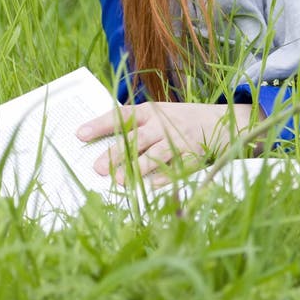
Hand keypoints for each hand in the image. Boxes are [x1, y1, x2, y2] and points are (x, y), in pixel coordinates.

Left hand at [76, 101, 253, 184]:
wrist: (220, 122)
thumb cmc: (181, 120)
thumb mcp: (159, 114)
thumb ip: (136, 126)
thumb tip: (105, 142)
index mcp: (150, 111)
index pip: (121, 116)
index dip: (100, 125)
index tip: (79, 134)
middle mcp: (162, 124)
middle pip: (134, 140)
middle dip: (115, 154)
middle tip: (97, 168)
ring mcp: (178, 141)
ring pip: (153, 156)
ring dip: (134, 170)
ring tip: (117, 180)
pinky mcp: (191, 157)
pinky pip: (173, 170)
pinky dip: (159, 180)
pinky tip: (146, 188)